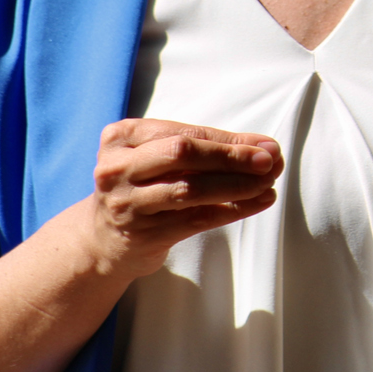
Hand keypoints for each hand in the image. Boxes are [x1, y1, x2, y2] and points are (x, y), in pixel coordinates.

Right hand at [85, 118, 282, 279]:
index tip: (265, 145)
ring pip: (191, 190)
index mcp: (120, 137)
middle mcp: (117, 169)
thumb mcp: (157, 159)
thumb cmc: (142, 188)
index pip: (183, 132)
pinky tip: (258, 203)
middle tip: (270, 161)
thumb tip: (264, 147)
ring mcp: (127, 203)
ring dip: (237, 185)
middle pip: (183, 154)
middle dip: (232, 157)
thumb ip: (202, 148)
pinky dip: (232, 210)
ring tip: (268, 183)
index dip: (227, 139)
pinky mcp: (143, 235)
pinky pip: (196, 220)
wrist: (102, 239)